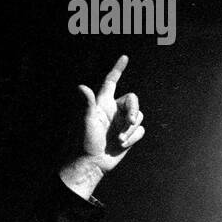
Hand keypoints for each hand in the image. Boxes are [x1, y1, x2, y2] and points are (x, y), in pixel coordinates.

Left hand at [76, 54, 144, 173]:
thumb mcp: (86, 122)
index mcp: (103, 104)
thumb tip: (81, 87)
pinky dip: (133, 138)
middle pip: (133, 100)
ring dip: (131, 129)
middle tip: (130, 121)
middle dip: (134, 109)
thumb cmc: (84, 143)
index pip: (111, 82)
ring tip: (119, 140)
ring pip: (138, 116)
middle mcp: (113, 111)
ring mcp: (121, 123)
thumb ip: (87, 104)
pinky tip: (121, 145)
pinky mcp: (128, 135)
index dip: (117, 69)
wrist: (91, 164)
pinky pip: (140, 130)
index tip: (124, 57)